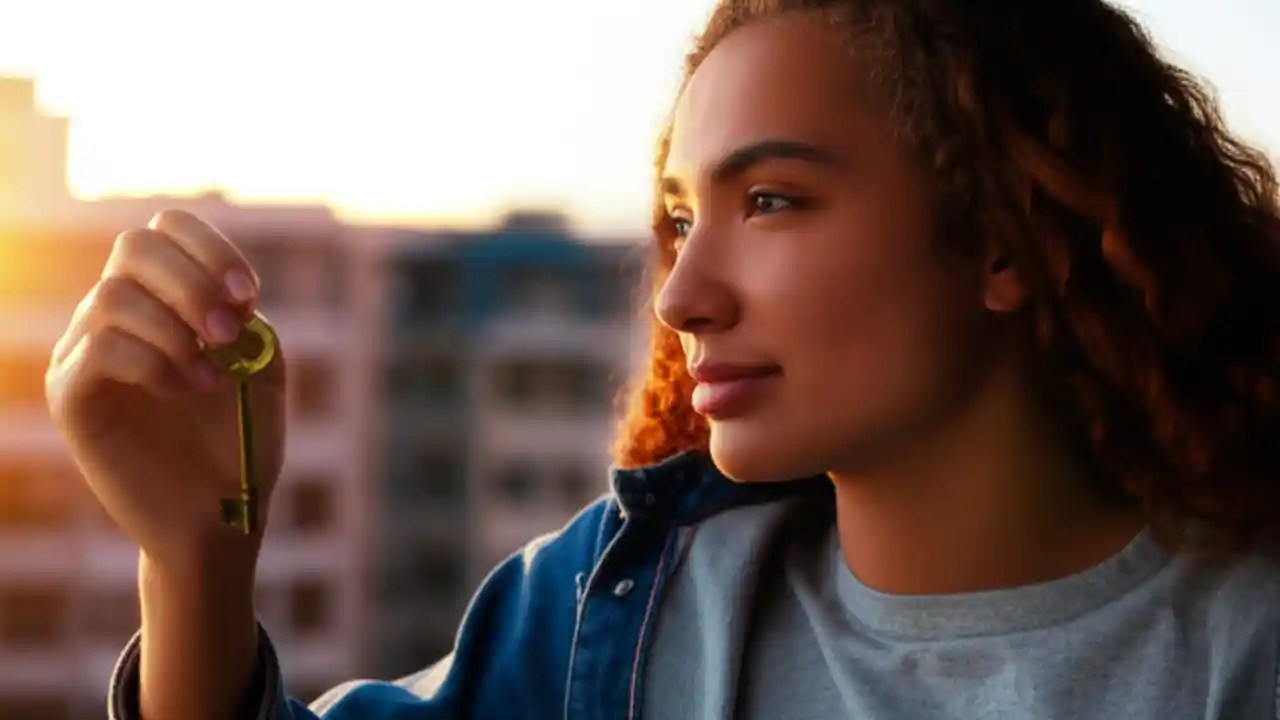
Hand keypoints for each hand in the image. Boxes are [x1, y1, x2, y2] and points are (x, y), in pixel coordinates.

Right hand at [45, 209, 286, 569]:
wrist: (221, 515)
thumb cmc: (242, 441)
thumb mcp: (264, 369)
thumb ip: (249, 323)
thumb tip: (226, 297)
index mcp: (165, 299)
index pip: (165, 229)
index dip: (209, 248)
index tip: (248, 295)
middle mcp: (118, 315)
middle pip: (133, 246)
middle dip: (191, 281)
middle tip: (227, 333)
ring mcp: (86, 354)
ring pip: (113, 297)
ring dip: (175, 330)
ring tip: (210, 378)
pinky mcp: (71, 397)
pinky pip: (98, 350)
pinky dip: (152, 362)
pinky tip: (186, 392)